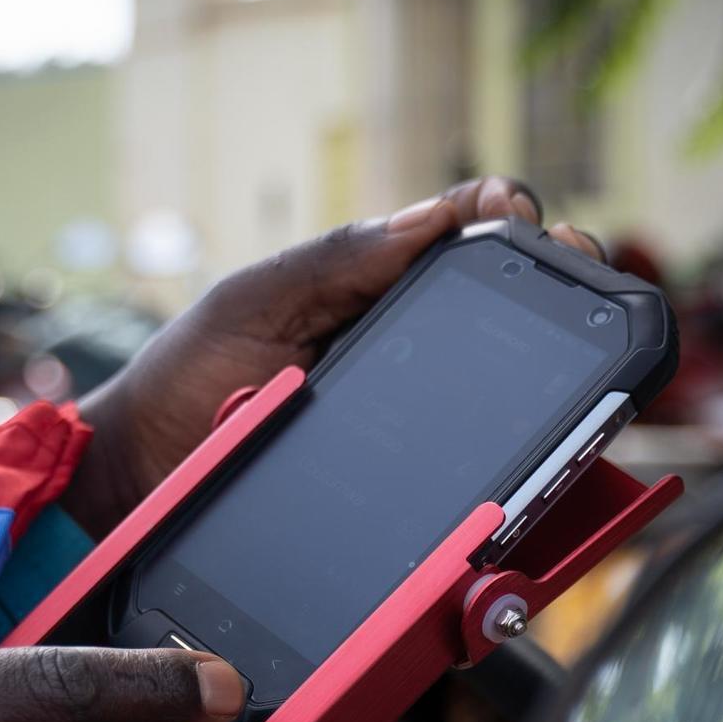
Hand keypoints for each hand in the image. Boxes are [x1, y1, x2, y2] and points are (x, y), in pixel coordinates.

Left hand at [65, 176, 606, 533]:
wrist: (137, 489)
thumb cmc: (182, 385)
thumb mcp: (253, 304)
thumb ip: (336, 261)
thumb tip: (435, 218)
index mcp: (374, 295)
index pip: (466, 244)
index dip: (512, 221)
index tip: (529, 221)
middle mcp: (408, 360)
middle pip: (513, 323)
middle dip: (563, 290)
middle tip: (582, 278)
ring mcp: (415, 432)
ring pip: (515, 411)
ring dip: (563, 391)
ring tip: (585, 366)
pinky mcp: (413, 503)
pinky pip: (482, 495)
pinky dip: (525, 488)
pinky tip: (546, 470)